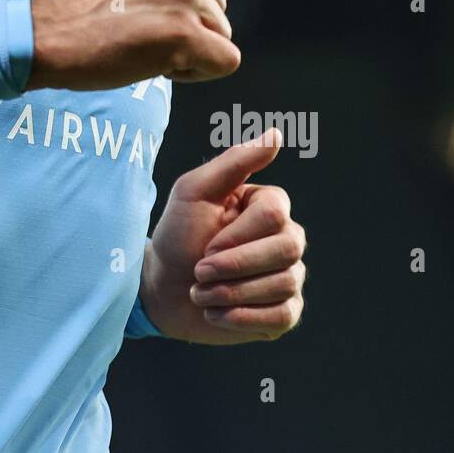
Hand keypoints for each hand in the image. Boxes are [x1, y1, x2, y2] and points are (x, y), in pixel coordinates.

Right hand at [26, 0, 239, 90]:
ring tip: (146, 45)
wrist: (51, 32)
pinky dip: (199, 70)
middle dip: (186, 24)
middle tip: (141, 29)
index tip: (142, 8)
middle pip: (217, 6)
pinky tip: (163, 64)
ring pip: (220, 33)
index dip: (178, 3)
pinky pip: (224, 59)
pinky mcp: (185, 35)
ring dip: (188, 48)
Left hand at [139, 127, 306, 343]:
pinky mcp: (285, 311)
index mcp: (270, 205)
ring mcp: (290, 275)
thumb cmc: (178, 234)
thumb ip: (234, 161)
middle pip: (286, 250)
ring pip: (284, 284)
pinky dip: (242, 317)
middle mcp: (287, 238)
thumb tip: (276, 134)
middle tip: (199, 272)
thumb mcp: (194, 192)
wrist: (163, 287)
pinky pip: (282, 316)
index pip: (274, 214)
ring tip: (201, 293)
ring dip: (231, 293)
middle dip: (235, 266)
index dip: (236, 235)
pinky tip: (216, 313)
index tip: (205, 245)